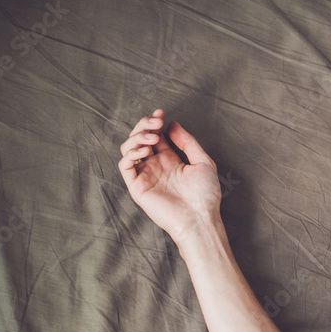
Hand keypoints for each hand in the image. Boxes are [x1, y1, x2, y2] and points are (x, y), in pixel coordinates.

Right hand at [118, 110, 223, 244]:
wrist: (200, 218)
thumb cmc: (205, 195)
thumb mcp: (202, 162)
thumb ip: (187, 142)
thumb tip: (172, 124)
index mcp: (170, 160)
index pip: (155, 135)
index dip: (154, 122)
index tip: (161, 113)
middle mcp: (155, 166)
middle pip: (140, 138)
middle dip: (144, 125)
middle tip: (156, 121)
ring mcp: (145, 175)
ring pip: (129, 149)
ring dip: (137, 137)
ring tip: (152, 138)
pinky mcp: (137, 187)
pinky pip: (125, 166)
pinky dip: (130, 154)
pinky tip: (145, 151)